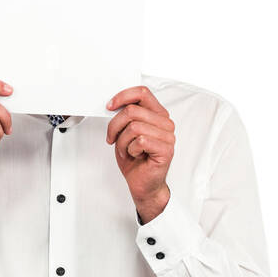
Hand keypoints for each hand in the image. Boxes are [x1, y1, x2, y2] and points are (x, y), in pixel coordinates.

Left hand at [105, 85, 175, 220]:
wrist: (142, 183)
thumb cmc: (135, 159)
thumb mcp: (125, 132)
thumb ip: (125, 116)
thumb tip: (114, 105)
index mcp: (157, 114)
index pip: (142, 93)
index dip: (123, 96)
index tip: (109, 106)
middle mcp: (165, 123)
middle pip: (133, 111)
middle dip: (115, 126)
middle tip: (113, 139)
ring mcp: (168, 136)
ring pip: (134, 127)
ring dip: (122, 141)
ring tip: (127, 150)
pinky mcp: (166, 149)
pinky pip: (140, 141)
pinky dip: (130, 149)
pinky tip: (135, 155)